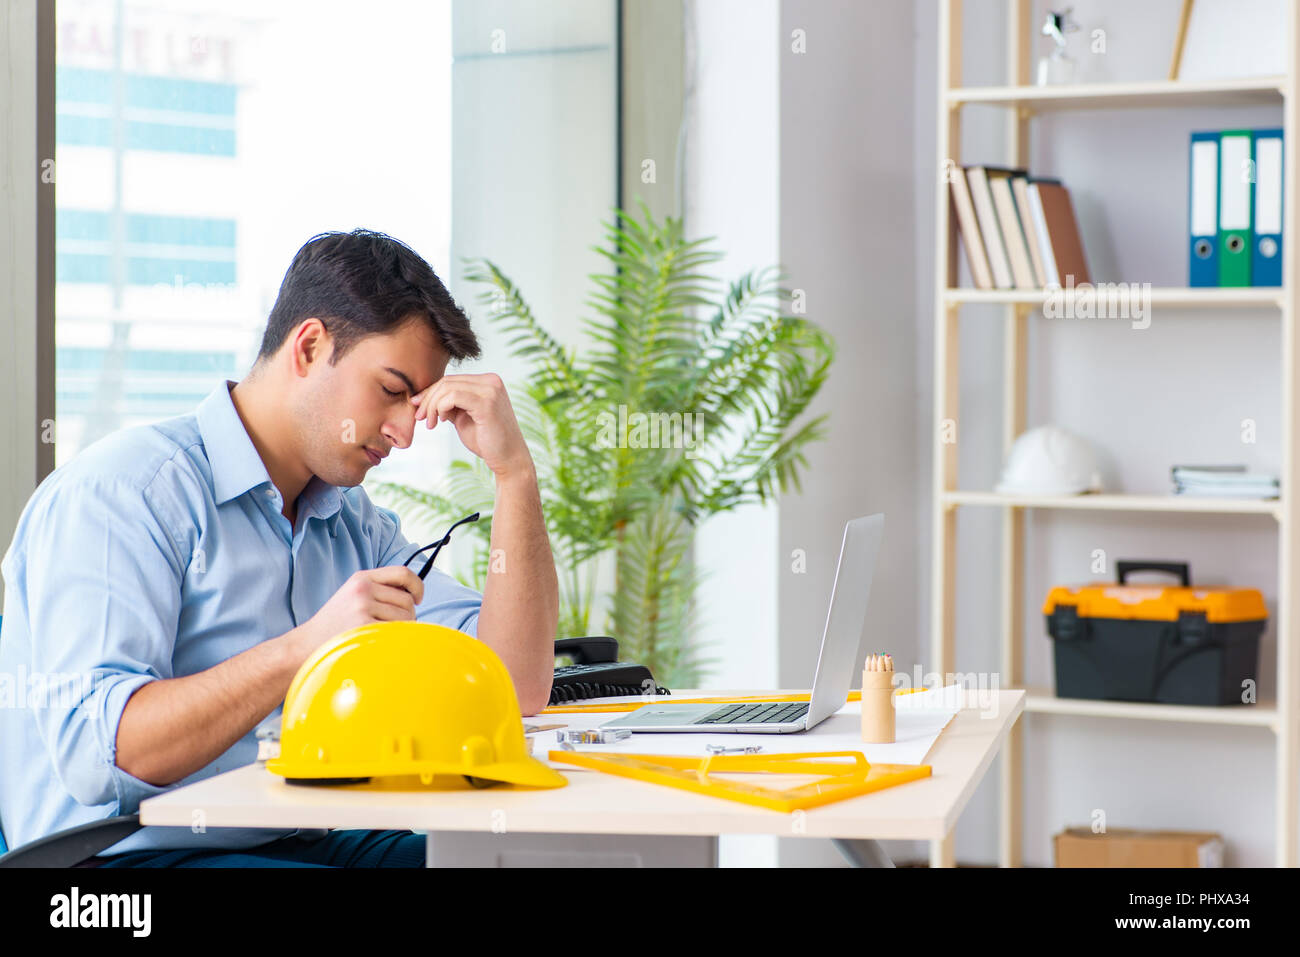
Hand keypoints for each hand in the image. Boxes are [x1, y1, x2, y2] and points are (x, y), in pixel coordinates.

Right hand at [291, 566, 424, 660]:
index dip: (417, 586)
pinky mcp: (364, 627)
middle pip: (407, 600)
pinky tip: (380, 644)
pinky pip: (396, 632)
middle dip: (407, 615)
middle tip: (391, 628)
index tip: (419, 598)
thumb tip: (415, 597)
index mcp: (361, 578)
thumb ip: (379, 591)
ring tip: (381, 636)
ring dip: (402, 630)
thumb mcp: (352, 596)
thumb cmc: (335, 625)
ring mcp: (362, 608)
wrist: (305, 645)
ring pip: (406, 618)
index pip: (403, 573)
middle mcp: (363, 589)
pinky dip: (395, 640)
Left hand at [409, 373, 532, 478]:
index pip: (452, 380)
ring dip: (432, 406)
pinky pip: (453, 397)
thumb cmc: (487, 441)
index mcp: (488, 381)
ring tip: (430, 424)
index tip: (418, 408)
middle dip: (428, 399)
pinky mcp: (486, 403)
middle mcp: (491, 381)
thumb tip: (426, 397)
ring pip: (447, 388)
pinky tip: (441, 422)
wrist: (508, 459)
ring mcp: (490, 390)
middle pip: (447, 382)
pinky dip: (440, 408)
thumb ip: (450, 405)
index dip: (431, 393)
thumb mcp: (464, 417)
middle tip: (419, 417)